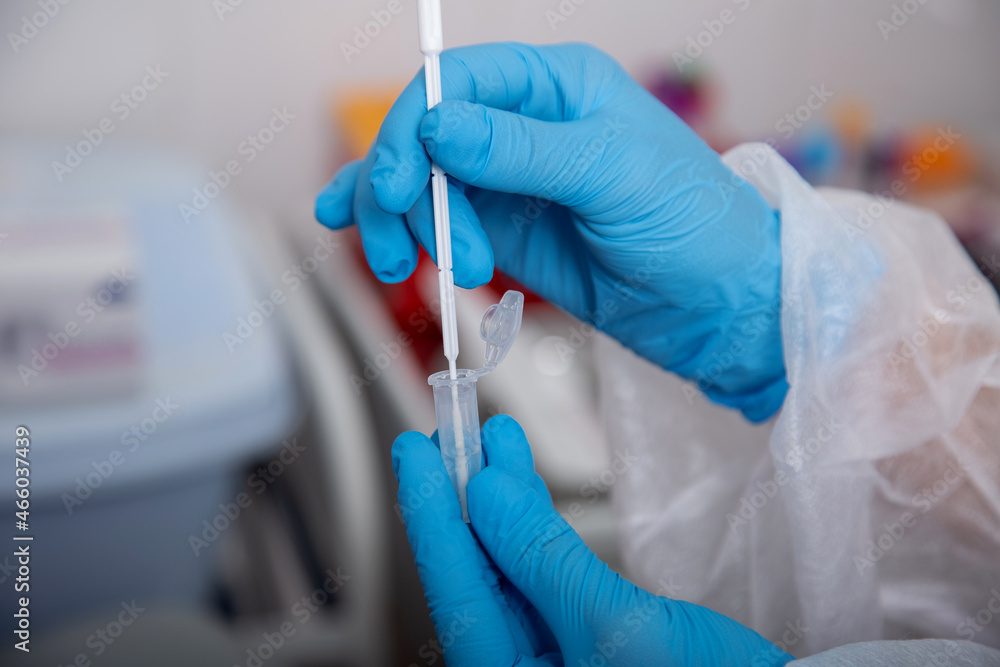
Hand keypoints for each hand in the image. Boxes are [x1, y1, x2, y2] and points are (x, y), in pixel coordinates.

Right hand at [318, 43, 785, 420]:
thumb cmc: (691, 224)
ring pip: (421, 182)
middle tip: (407, 246)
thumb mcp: (611, 174)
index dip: (412, 128)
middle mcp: (523, 124)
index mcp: (556, 85)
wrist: (717, 306)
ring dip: (405, 225)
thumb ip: (521, 149)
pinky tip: (362, 233)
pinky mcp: (503, 230)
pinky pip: (436, 220)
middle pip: (423, 134)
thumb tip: (436, 125)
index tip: (402, 186)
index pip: (456, 83)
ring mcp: (508, 180)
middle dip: (404, 189)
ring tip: (431, 273)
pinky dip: (397, 229)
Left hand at [392, 415, 793, 665]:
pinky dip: (536, 525)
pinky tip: (527, 486)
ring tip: (493, 440)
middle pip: (478, 574)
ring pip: (511, 566)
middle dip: (464, 498)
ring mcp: (555, 657)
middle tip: (447, 432)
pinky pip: (544, 573)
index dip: (431, 511)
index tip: (414, 448)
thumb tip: (484, 495)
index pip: (455, 588)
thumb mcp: (617, 629)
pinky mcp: (585, 638)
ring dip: (502, 501)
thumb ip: (542, 562)